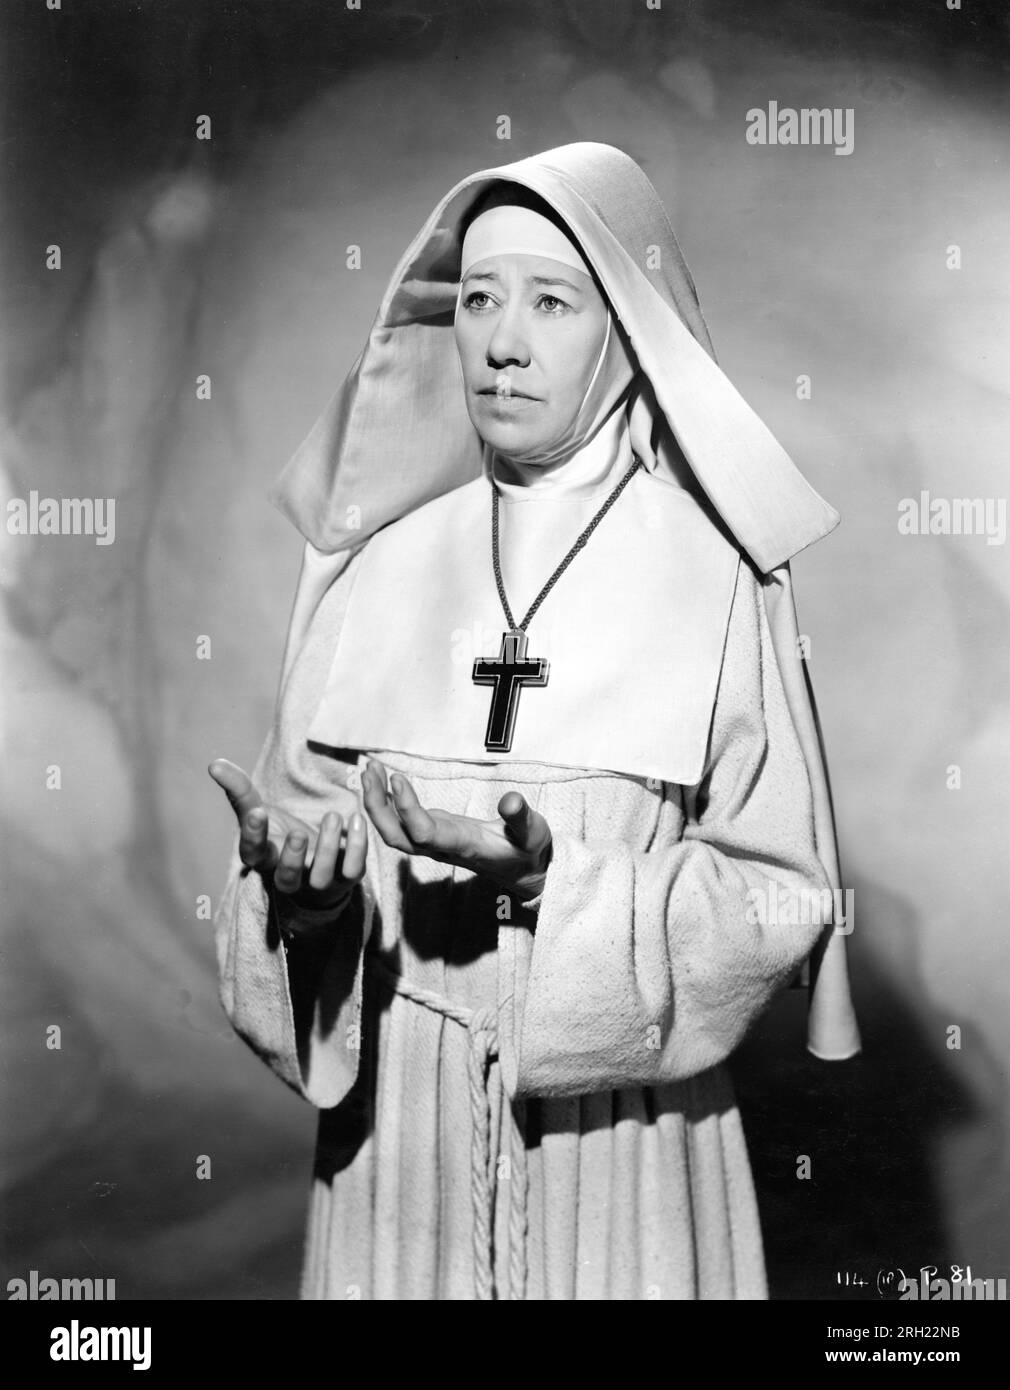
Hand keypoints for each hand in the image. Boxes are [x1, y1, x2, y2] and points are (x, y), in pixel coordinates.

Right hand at [208, 758, 366, 925]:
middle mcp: (290, 875)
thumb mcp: (259, 812)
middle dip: (292, 857)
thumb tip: (214, 764)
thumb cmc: (280, 834)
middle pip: (287, 878)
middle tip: (297, 833)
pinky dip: (358, 847)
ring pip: (321, 877)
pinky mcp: (346, 878)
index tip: (257, 813)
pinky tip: (357, 820)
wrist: (316, 859)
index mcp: (264, 857)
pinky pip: (353, 870)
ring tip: (333, 816)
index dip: (253, 836)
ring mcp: (319, 881)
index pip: (252, 853)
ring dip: (328, 848)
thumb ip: (239, 790)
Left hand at [360, 759, 551, 901]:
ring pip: (394, 832)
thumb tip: (511, 801)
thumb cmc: (528, 850)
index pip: (424, 833)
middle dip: (377, 808)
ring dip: (376, 803)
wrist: (524, 870)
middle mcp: (442, 846)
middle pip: (396, 837)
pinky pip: (401, 823)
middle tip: (370, 772)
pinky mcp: (434, 833)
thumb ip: (522, 818)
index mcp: (463, 845)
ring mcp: (435, 841)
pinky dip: (386, 802)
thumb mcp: (534, 833)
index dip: (406, 809)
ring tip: (370, 770)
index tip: (398, 778)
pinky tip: (381, 779)